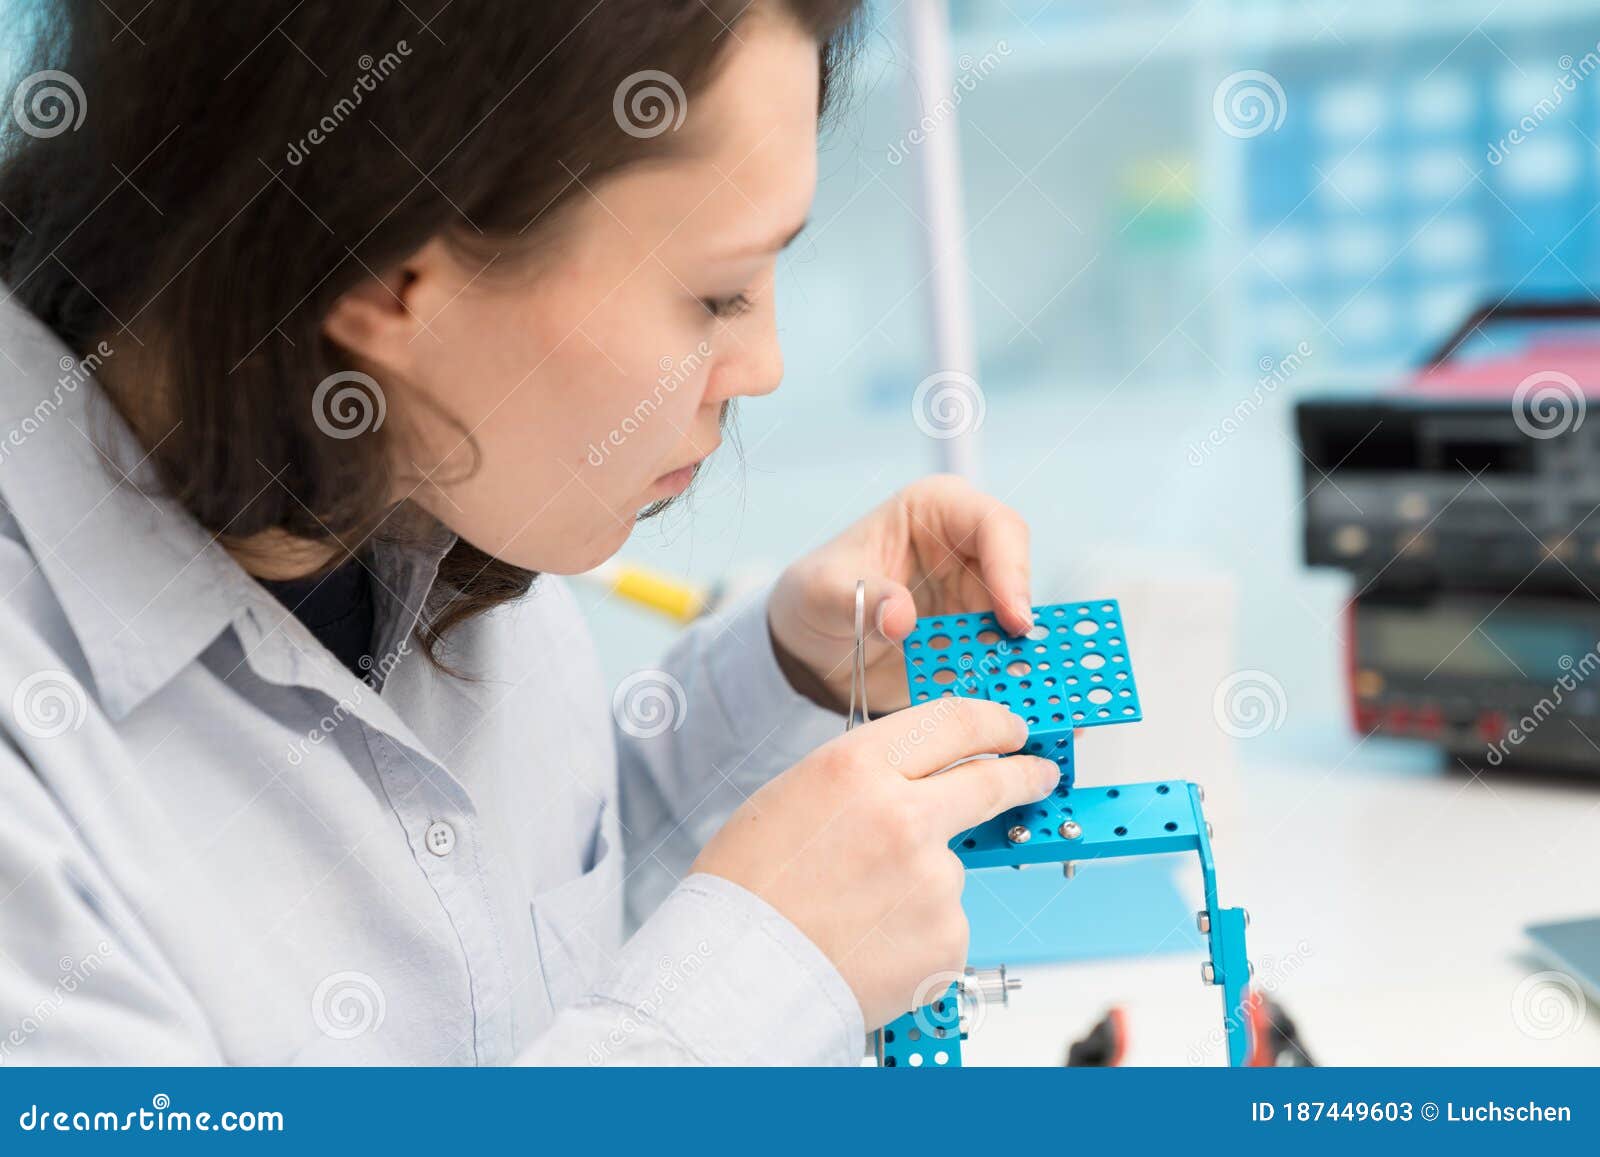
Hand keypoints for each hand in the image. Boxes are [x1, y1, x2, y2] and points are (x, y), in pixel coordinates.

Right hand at [691, 697, 1057, 1029]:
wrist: (736, 976)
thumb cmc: (746, 891)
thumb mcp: (793, 797)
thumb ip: (863, 779)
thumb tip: (917, 778)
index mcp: (856, 769)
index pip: (952, 722)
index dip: (991, 721)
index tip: (1010, 729)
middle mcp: (905, 815)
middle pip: (991, 781)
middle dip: (1022, 775)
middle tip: (1035, 775)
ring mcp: (934, 880)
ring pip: (950, 867)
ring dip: (922, 884)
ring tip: (858, 912)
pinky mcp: (947, 937)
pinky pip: (944, 924)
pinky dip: (917, 933)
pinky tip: (871, 942)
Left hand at [768, 474, 1032, 713]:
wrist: (807, 646)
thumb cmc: (813, 597)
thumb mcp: (822, 592)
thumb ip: (861, 598)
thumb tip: (901, 617)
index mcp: (936, 510)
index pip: (996, 527)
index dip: (1012, 569)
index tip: (1013, 618)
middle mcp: (966, 549)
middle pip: (1018, 580)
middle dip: (1020, 625)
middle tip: (1021, 666)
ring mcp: (973, 597)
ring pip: (1017, 627)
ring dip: (1015, 661)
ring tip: (1014, 694)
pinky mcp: (973, 640)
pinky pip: (1001, 660)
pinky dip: (1000, 684)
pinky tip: (999, 709)